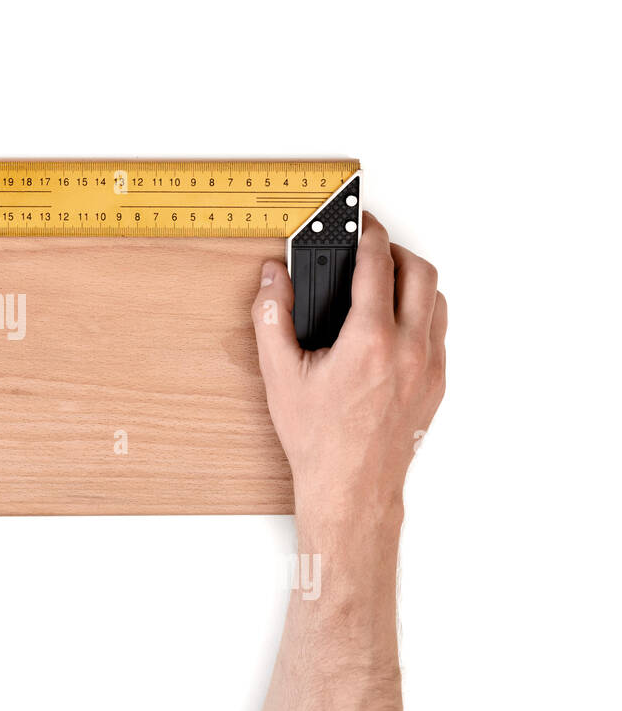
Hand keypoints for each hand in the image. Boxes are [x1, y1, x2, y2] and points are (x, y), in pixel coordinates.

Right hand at [252, 212, 446, 543]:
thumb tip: (272, 278)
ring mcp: (429, 366)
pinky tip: (393, 322)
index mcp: (369, 340)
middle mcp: (408, 349)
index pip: (377, 265)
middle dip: (395, 250)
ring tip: (382, 282)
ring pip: (436, 299)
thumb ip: (271, 317)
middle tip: (370, 248)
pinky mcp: (438, 383)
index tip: (360, 223)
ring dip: (413, 281)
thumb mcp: (279, 374)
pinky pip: (439, 331)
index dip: (368, 234)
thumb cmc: (317, 439)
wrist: (351, 488)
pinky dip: (420, 313)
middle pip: (420, 272)